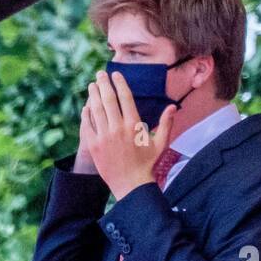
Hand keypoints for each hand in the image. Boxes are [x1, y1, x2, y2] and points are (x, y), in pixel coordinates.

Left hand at [81, 70, 176, 199]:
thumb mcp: (160, 144)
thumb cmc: (148, 165)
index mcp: (134, 125)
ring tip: (92, 85)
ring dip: (93, 95)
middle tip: (100, 74)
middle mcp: (118, 128)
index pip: (125, 97)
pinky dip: (86, 113)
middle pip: (108, 99)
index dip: (119, 83)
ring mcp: (104, 136)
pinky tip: (87, 106)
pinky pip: (87, 125)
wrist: (131, 185)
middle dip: (103, 84)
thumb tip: (173, 106)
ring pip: (96, 109)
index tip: (115, 74)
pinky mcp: (94, 145)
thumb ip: (166, 124)